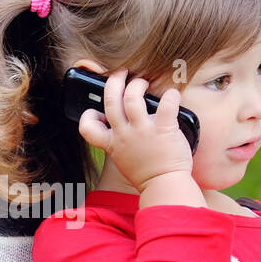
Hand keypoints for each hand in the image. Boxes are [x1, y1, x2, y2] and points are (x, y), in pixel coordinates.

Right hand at [76, 69, 193, 192]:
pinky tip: (173, 95)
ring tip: (144, 82)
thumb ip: (121, 144)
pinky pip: (166, 104)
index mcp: (113, 143)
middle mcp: (124, 134)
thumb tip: (124, 130)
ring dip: (138, 84)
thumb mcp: (124, 161)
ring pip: (132, 96)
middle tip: (122, 73)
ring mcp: (142, 131)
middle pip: (111, 99)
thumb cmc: (148, 176)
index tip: (96, 110)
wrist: (164, 187)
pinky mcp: (163, 129)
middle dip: (114, 81)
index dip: (88, 115)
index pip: (87, 127)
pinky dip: (170, 96)